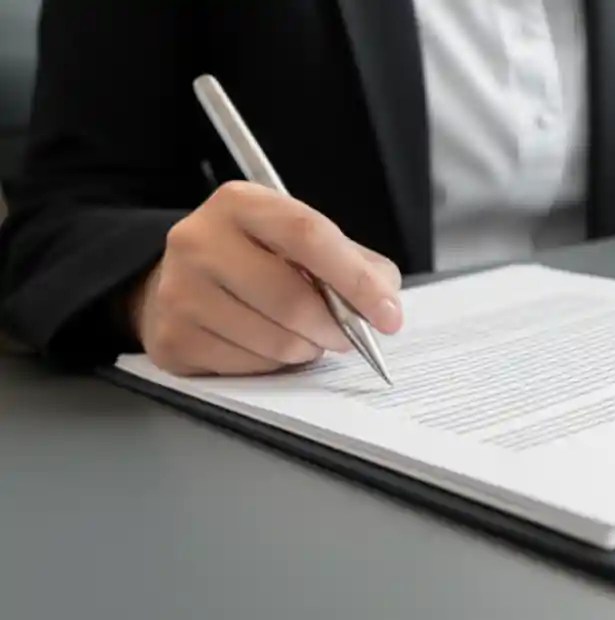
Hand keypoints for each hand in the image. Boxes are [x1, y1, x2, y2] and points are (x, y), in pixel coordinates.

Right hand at [130, 181, 403, 375]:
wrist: (182, 281)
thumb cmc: (259, 260)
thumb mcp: (306, 242)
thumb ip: (356, 264)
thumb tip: (385, 303)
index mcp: (240, 204)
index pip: (308, 235)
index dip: (356, 279)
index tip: (388, 315)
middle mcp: (199, 241)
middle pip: (292, 299)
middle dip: (334, 328)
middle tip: (346, 335)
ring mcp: (179, 292)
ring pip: (274, 342)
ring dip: (305, 348)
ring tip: (302, 335)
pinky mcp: (173, 339)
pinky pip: (249, 368)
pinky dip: (273, 366)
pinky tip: (266, 345)